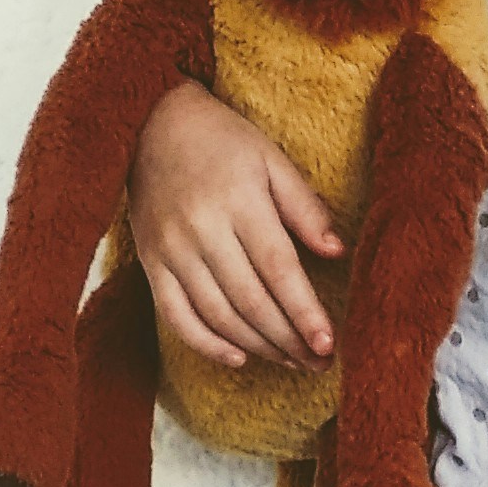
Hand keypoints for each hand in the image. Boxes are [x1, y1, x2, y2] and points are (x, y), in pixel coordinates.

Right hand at [127, 78, 343, 370]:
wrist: (151, 124)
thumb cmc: (222, 140)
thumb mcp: (271, 159)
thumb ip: (304, 206)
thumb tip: (336, 251)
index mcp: (239, 202)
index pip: (278, 269)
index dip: (304, 311)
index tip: (329, 343)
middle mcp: (202, 230)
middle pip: (251, 300)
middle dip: (288, 339)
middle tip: (319, 363)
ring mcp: (171, 250)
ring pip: (217, 315)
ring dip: (258, 346)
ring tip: (290, 361)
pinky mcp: (151, 263)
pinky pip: (175, 316)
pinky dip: (206, 343)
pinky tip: (237, 358)